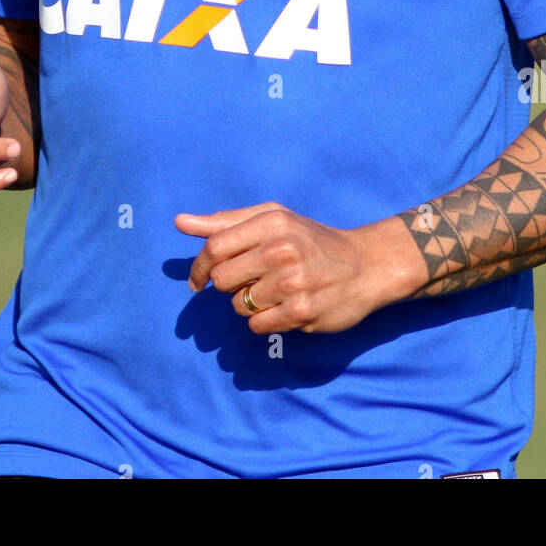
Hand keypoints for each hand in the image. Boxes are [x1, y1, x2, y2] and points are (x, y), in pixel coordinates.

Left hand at [175, 203, 417, 334]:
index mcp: (272, 222)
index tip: (198, 281)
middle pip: (222, 279)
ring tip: (275, 291)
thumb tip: (180, 222)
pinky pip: (257, 326)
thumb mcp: (272, 220)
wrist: (365, 265)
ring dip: (249, 304)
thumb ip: (224, 222)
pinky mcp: (302, 311)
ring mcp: (293, 282)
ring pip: (238, 306)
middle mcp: (282, 249)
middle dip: (229, 285)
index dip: (199, 267)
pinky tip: (284, 307)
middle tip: (252, 280)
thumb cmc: (310, 240)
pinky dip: (264, 322)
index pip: (214, 247)